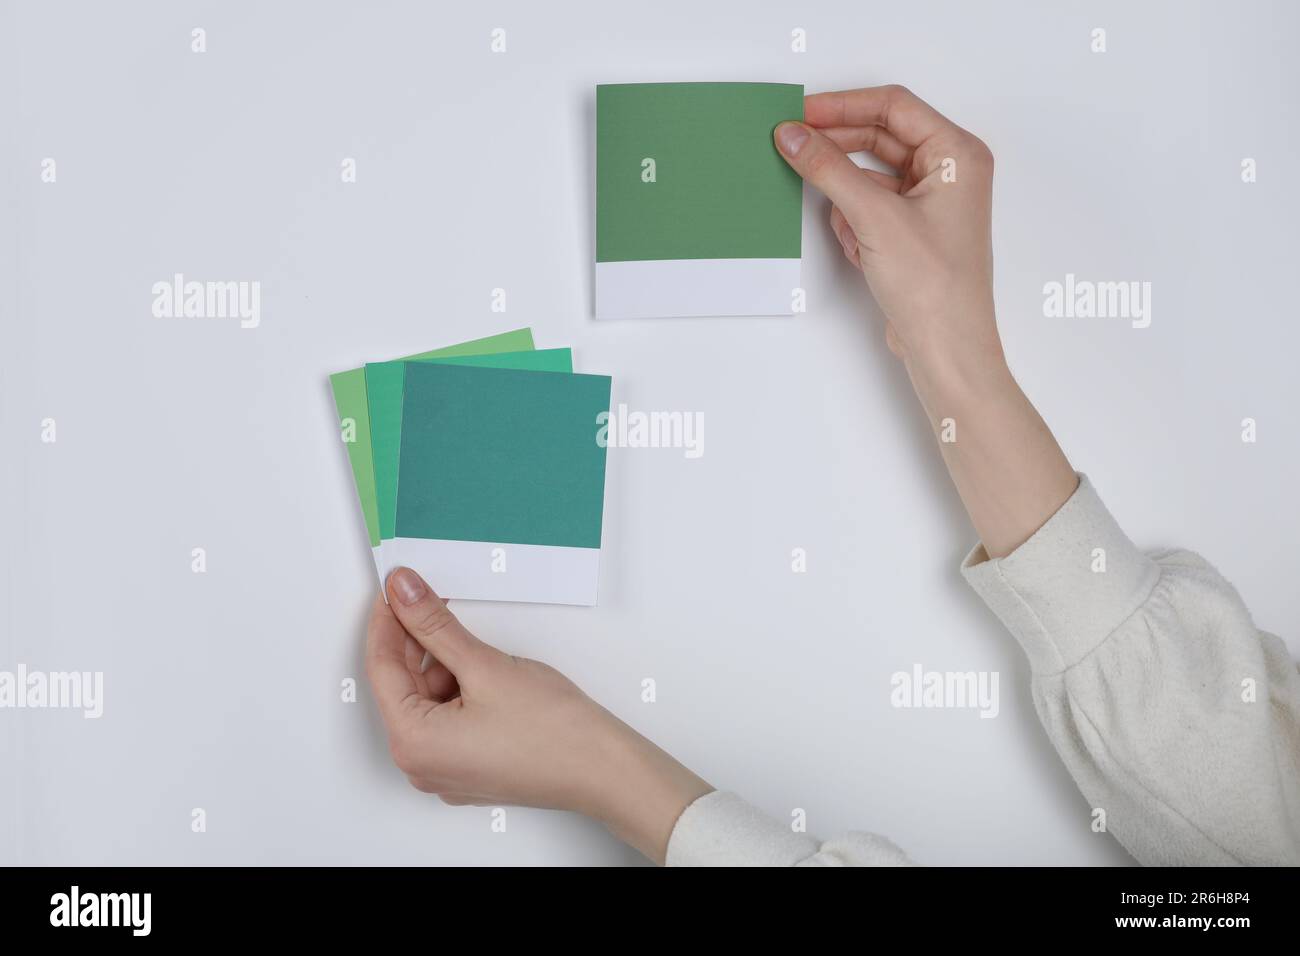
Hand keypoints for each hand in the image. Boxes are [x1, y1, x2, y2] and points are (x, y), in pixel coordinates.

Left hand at [365, 567, 711, 862]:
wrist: (601, 768)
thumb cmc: (552, 731)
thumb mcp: (484, 665)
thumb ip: (435, 626)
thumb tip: (403, 593)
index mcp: (413, 744)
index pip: (381, 667)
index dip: (388, 620)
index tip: (396, 587)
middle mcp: (421, 765)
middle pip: (403, 686)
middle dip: (417, 640)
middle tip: (430, 599)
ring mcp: (445, 771)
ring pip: (428, 700)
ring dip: (443, 664)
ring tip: (474, 641)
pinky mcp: (469, 768)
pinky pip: (447, 719)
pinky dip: (458, 688)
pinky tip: (481, 667)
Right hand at [775, 85, 1002, 382]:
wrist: (946, 348)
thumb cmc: (936, 287)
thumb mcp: (873, 217)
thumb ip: (828, 169)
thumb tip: (794, 136)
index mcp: (957, 154)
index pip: (892, 106)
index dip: (842, 105)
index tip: (801, 113)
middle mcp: (949, 171)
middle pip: (880, 136)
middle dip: (839, 150)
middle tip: (795, 148)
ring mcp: (931, 201)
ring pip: (870, 175)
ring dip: (848, 197)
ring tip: (849, 228)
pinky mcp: (913, 230)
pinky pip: (870, 206)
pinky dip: (855, 223)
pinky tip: (859, 250)